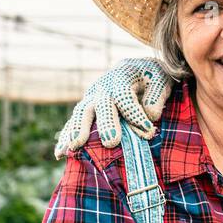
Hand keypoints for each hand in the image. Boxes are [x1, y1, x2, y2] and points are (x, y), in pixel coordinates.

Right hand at [54, 58, 172, 157]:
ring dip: (78, 130)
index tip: (148, 130)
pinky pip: (73, 123)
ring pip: (82, 112)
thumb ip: (156, 96)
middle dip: (106, 124)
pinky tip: (60, 153)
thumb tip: (149, 115)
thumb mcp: (161, 80)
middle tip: (111, 142)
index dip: (135, 114)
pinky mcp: (86, 109)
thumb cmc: (152, 78)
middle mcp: (104, 87)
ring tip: (75, 147)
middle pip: (103, 105)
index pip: (126, 97)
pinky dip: (66, 137)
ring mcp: (91, 97)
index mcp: (123, 77)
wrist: (136, 69)